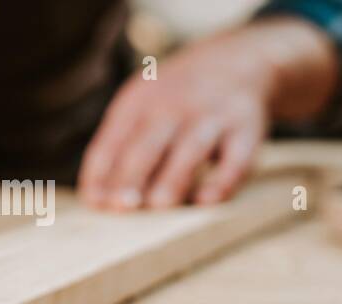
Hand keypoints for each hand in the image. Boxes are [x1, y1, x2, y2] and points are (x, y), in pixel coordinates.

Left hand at [79, 31, 276, 210]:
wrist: (237, 59)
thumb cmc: (174, 99)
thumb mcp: (140, 106)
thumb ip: (117, 147)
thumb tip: (96, 200)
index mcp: (138, 102)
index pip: (113, 140)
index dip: (102, 173)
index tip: (95, 203)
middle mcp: (174, 107)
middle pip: (148, 144)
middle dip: (132, 175)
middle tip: (121, 207)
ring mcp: (212, 117)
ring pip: (190, 150)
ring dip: (173, 178)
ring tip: (158, 207)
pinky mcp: (246, 131)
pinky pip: (236, 159)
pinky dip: (223, 180)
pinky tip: (207, 200)